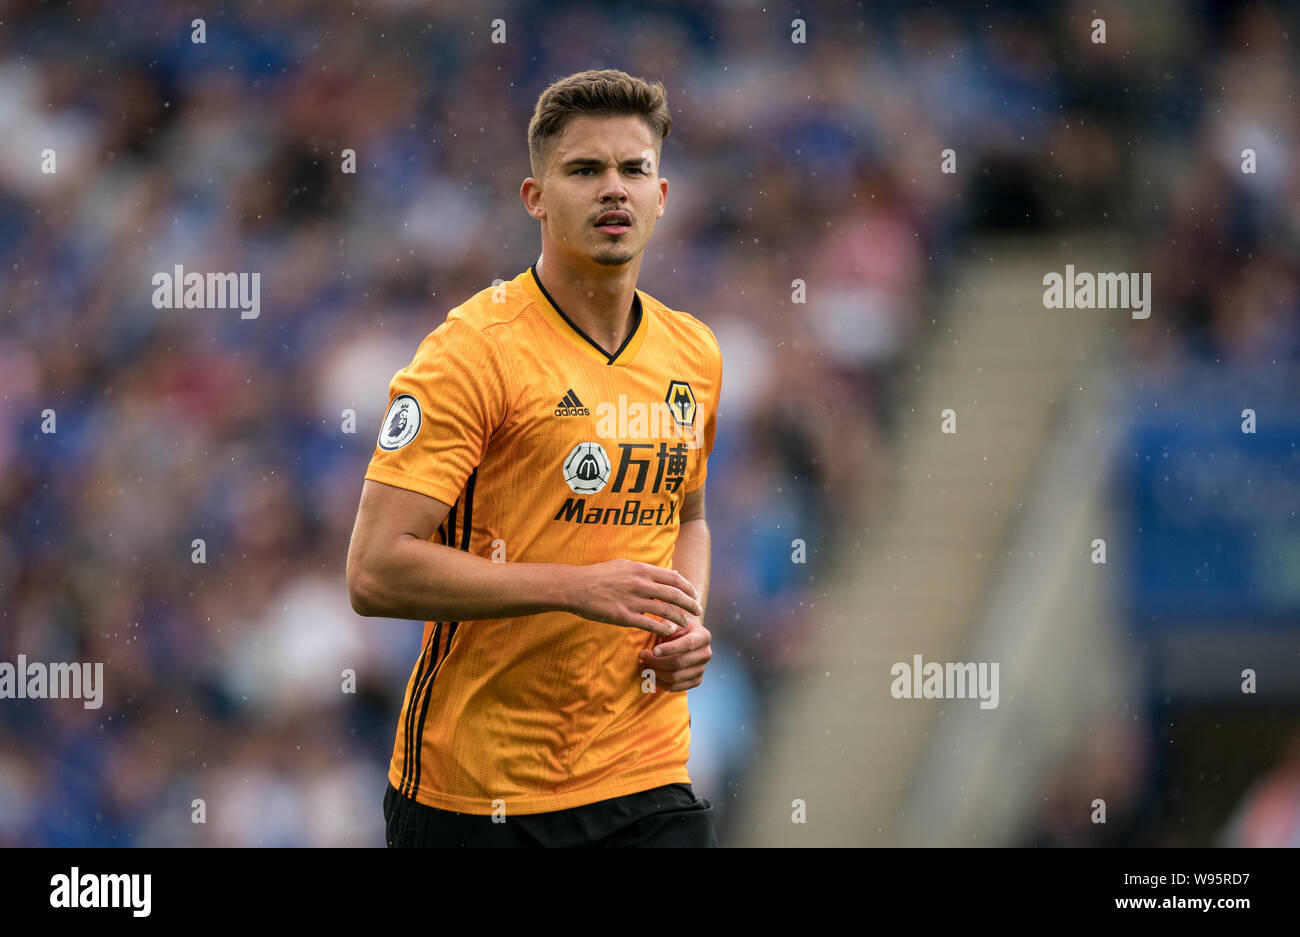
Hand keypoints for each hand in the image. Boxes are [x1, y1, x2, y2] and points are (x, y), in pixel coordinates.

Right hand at [571, 559, 702, 637]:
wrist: (575, 586)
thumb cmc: (600, 575)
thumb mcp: (625, 565)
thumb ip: (647, 570)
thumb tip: (669, 574)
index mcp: (641, 570)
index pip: (674, 579)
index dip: (688, 588)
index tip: (695, 594)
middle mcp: (640, 584)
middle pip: (675, 595)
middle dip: (690, 604)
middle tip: (698, 611)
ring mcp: (633, 601)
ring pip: (665, 610)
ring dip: (680, 618)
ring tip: (687, 623)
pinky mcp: (624, 616)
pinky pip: (649, 624)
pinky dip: (663, 628)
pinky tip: (670, 631)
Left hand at [638, 614, 711, 691]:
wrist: (685, 635)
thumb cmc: (676, 626)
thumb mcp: (674, 620)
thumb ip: (669, 624)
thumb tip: (665, 630)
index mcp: (703, 636)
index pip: (687, 645)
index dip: (669, 649)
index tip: (653, 650)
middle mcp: (706, 654)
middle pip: (679, 663)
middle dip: (657, 661)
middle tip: (642, 655)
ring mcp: (702, 669)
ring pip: (675, 677)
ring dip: (656, 673)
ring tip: (643, 665)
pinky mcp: (695, 681)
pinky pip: (675, 687)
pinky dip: (660, 683)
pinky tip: (650, 675)